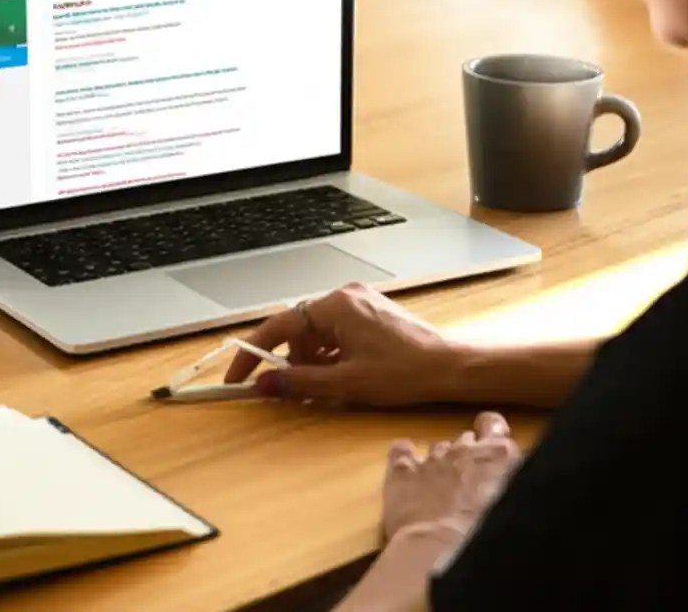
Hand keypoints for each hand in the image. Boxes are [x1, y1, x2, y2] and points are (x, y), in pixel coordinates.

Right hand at [224, 282, 460, 405]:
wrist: (450, 368)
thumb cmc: (405, 372)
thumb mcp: (345, 383)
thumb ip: (299, 382)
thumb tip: (264, 385)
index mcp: (335, 306)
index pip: (277, 327)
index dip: (252, 354)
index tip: (237, 377)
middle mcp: (344, 296)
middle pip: (297, 330)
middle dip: (290, 361)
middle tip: (288, 390)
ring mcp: (359, 302)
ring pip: (315, 333)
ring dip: (311, 361)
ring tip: (323, 386)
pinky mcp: (370, 312)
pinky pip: (335, 332)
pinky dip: (329, 355)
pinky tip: (338, 375)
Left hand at [382, 411, 520, 539]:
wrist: (442, 547)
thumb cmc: (485, 534)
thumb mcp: (512, 505)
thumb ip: (507, 482)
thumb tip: (500, 482)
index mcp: (497, 456)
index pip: (493, 426)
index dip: (490, 431)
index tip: (489, 444)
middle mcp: (463, 450)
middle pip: (464, 441)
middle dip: (466, 456)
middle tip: (468, 482)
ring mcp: (431, 458)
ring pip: (437, 448)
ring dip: (440, 463)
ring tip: (441, 488)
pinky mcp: (403, 469)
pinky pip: (402, 451)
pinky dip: (405, 457)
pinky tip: (407, 469)